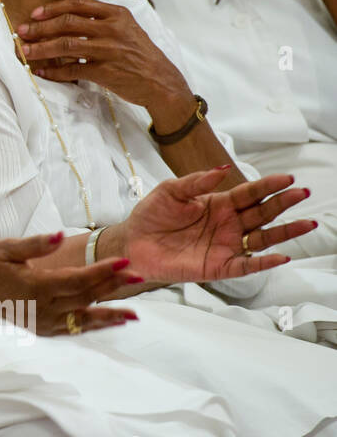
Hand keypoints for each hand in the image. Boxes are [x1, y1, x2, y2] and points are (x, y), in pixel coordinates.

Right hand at [0, 232, 140, 335]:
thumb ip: (36, 244)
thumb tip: (62, 236)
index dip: (103, 271)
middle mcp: (42, 307)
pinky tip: (105, 323)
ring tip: (134, 316)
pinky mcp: (39, 327)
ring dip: (109, 316)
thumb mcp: (3, 247)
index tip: (125, 261)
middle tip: (139, 277)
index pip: (78, 279)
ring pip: (82, 318)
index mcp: (35, 286)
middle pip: (85, 297)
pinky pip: (70, 328)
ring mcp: (41, 320)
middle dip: (114, 288)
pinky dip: (90, 326)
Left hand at [15, 0, 192, 120]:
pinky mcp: (105, 72)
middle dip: (40, 27)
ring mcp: (109, 51)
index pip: (79, 4)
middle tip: (22, 30)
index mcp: (117, 15)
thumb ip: (103, 20)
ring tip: (25, 50)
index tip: (36, 13)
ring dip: (41, 48)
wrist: (161, 82)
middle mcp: (112, 29)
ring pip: (66, 45)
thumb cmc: (141, 55)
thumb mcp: (128, 29)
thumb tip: (68, 17)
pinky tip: (42, 72)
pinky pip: (72, 70)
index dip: (53, 8)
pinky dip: (54, 72)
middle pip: (67, 23)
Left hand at [123, 166, 316, 281]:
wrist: (132, 243)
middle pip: (262, 213)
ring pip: (262, 239)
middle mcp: (227, 224)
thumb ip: (196, 181)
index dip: (268, 186)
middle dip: (283, 203)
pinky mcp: (218, 267)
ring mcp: (225, 246)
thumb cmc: (150, 215)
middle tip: (302, 193)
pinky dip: (264, 263)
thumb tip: (223, 170)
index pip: (250, 193)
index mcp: (219, 204)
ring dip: (284, 232)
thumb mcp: (170, 190)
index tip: (287, 179)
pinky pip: (246, 266)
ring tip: (306, 224)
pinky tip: (280, 257)